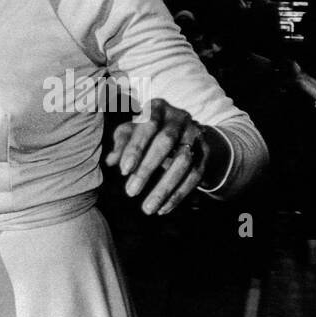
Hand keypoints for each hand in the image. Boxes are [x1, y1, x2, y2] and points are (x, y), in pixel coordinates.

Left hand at [105, 98, 210, 214]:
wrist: (184, 133)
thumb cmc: (148, 131)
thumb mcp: (132, 131)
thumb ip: (122, 142)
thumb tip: (110, 161)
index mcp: (159, 107)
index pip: (148, 125)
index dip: (136, 147)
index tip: (123, 171)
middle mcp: (180, 118)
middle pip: (166, 142)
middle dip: (147, 169)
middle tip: (130, 192)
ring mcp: (196, 136)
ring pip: (183, 163)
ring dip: (164, 188)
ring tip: (147, 208)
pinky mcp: (205, 155)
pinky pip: (194, 177)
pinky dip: (178, 195)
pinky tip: (163, 209)